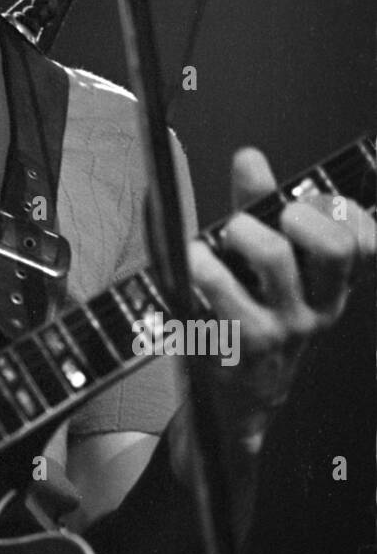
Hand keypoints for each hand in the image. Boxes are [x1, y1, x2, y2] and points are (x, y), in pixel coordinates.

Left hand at [186, 147, 373, 452]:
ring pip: (276, 259)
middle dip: (302, 216)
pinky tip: (193, 260)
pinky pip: (223, 294)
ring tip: (225, 232)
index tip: (310, 200)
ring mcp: (284, 328)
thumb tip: (250, 157)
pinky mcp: (243, 345)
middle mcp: (319, 306)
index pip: (368, 242)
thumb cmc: (252, 314)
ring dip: (244, 231)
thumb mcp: (264, 262)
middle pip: (336, 246)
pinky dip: (203, 266)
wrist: (237, 397)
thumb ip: (258, 207)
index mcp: (333, 284)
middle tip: (274, 216)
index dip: (346, 210)